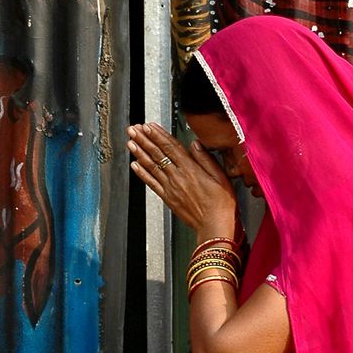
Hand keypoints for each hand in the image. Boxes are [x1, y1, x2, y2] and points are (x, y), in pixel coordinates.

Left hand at [127, 121, 237, 237]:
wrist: (214, 226)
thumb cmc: (221, 203)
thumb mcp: (221, 177)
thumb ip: (206, 159)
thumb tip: (195, 143)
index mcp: (191, 169)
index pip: (171, 147)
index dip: (158, 135)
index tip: (149, 126)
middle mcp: (178, 176)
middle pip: (157, 154)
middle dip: (144, 139)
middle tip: (133, 129)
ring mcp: (170, 187)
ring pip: (151, 166)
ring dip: (139, 153)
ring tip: (130, 142)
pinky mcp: (167, 198)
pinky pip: (151, 183)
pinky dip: (142, 173)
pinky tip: (135, 165)